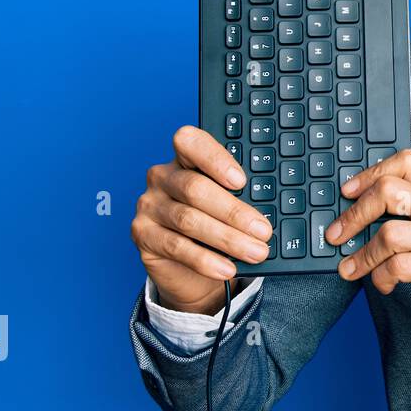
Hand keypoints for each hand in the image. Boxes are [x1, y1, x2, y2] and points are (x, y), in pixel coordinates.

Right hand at [131, 126, 273, 314]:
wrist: (189, 266)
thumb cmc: (215, 223)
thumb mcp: (229, 204)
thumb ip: (242, 197)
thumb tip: (268, 210)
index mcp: (185, 158)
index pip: (191, 143)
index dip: (215, 159)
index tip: (241, 181)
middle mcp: (162, 176)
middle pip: (195, 188)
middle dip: (234, 212)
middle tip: (263, 231)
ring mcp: (149, 204)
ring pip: (189, 220)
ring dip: (228, 239)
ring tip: (255, 252)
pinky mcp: (142, 234)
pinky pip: (176, 247)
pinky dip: (206, 260)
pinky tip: (227, 268)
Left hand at [326, 149, 410, 334]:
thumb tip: (370, 213)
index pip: (406, 162)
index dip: (371, 172)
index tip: (349, 192)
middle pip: (390, 191)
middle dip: (354, 214)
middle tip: (337, 234)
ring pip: (390, 234)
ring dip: (362, 255)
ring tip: (350, 269)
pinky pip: (401, 266)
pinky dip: (381, 277)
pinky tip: (383, 284)